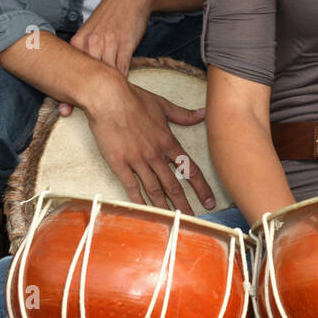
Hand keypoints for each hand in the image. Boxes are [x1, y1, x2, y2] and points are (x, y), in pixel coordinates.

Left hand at [58, 0, 154, 113]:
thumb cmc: (110, 17)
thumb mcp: (91, 32)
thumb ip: (84, 51)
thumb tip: (75, 73)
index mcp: (78, 40)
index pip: (69, 70)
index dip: (63, 89)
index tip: (60, 106)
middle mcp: (90, 42)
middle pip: (82, 75)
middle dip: (76, 95)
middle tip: (66, 112)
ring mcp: (108, 44)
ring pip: (101, 75)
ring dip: (100, 92)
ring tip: (96, 109)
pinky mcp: (125, 45)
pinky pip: (121, 69)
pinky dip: (119, 83)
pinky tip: (118, 93)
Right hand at [81, 78, 216, 213]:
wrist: (108, 97)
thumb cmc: (134, 98)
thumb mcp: (163, 105)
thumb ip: (184, 114)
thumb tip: (203, 113)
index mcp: (168, 141)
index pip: (190, 169)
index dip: (201, 186)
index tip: (209, 200)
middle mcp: (155, 153)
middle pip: (174, 184)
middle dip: (185, 203)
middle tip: (194, 218)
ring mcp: (137, 159)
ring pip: (155, 188)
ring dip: (165, 206)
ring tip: (173, 220)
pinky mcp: (119, 162)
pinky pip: (131, 186)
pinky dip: (139, 200)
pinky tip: (145, 211)